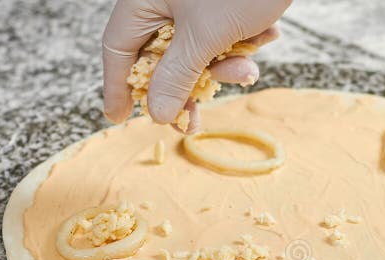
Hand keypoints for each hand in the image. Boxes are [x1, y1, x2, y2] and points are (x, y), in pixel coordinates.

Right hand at [102, 0, 290, 127]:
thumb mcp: (205, 36)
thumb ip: (177, 77)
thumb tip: (157, 114)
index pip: (118, 47)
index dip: (118, 86)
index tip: (118, 118)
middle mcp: (165, 0)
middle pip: (159, 58)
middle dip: (184, 89)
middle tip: (191, 123)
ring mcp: (194, 3)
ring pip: (195, 54)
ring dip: (223, 68)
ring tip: (248, 69)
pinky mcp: (222, 5)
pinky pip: (221, 39)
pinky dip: (241, 47)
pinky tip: (266, 35)